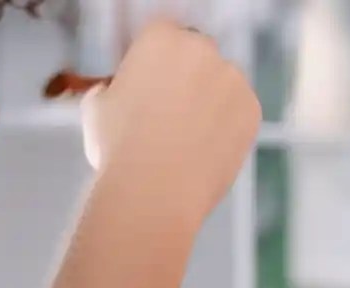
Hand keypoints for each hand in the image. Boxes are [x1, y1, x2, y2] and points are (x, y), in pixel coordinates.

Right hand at [81, 19, 260, 226]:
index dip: (159, 62)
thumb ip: (114, 88)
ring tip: (190, 138)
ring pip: (223, 84)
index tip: (156, 84)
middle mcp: (201, 49)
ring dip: (212, 101)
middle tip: (174, 114)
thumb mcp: (97, 106)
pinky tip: (209, 148)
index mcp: (160, 38)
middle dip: (189, 78)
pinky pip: (240, 111)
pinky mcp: (252, 109)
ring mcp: (232, 78)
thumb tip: (116, 92)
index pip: (165, 34)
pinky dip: (229, 125)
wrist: (156, 190)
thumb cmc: (119, 148)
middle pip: (198, 56)